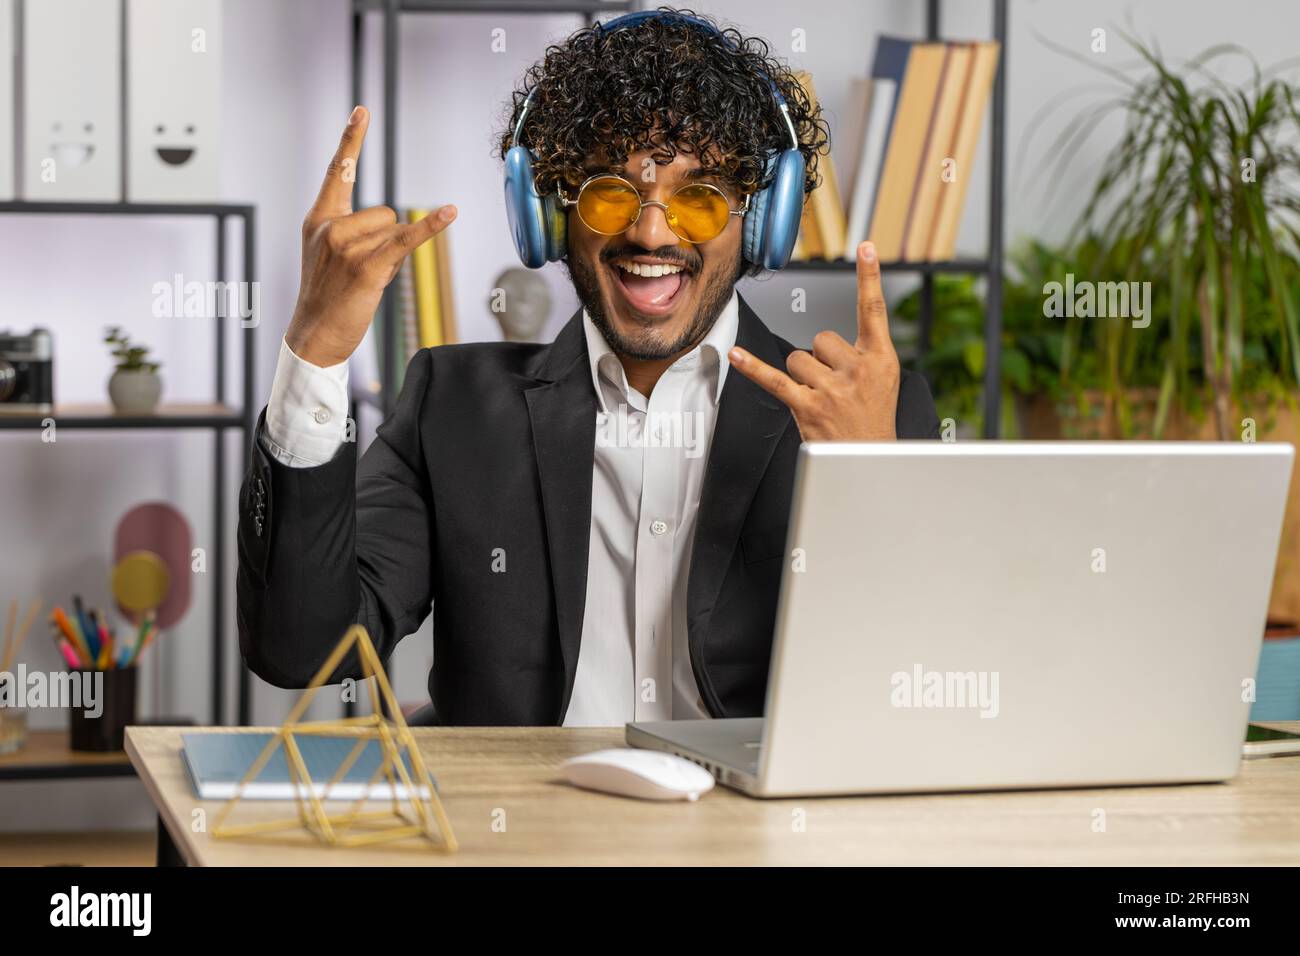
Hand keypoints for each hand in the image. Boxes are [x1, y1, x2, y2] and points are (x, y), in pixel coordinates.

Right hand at [286, 105, 457, 367]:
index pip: (337, 171)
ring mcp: (347, 247)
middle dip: (385, 241)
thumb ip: (354, 231)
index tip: (363, 111)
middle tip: (361, 271)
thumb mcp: (329, 255)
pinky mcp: (367, 268)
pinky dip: (430, 227)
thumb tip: (396, 224)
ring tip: (365, 280)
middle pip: (385, 212)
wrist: (313, 336)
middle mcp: (330, 227)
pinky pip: (407, 240)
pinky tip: (450, 213)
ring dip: (391, 256)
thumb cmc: (327, 297)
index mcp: (318, 219)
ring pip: (394, 231)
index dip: (351, 141)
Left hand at [729, 241, 899, 440]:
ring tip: (822, 399)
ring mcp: (832, 388)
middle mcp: (857, 369)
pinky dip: (753, 368)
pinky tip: (736, 355)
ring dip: (803, 377)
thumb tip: (826, 340)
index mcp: (880, 358)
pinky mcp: (807, 406)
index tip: (866, 248)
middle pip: (820, 338)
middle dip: (821, 359)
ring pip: (798, 357)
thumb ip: (862, 353)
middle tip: (837, 387)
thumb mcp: (886, 381)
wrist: (868, 461)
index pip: (873, 310)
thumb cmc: (873, 420)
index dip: (869, 276)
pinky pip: (774, 379)